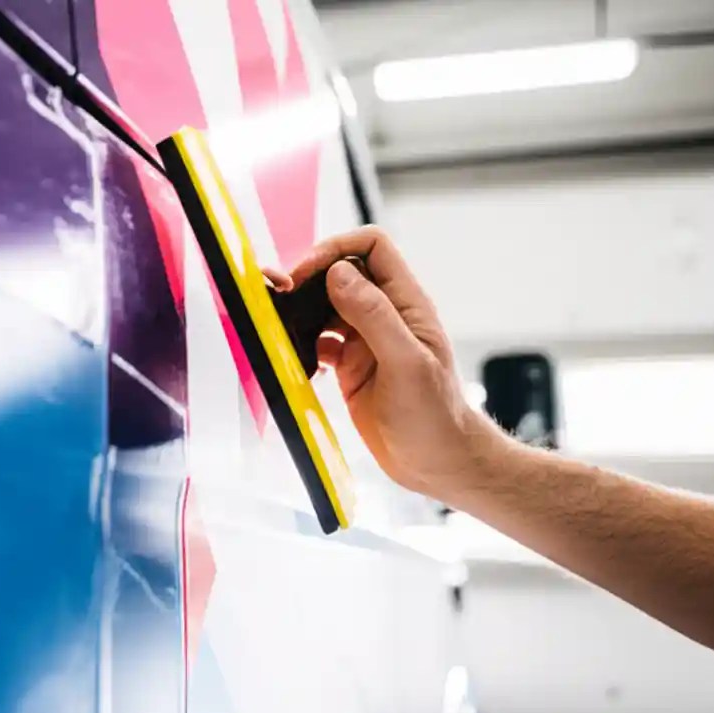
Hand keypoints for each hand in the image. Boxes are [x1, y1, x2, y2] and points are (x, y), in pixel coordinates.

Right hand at [277, 226, 504, 501]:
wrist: (438, 464)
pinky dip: (300, 343)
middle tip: (277, 294)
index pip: (372, 247)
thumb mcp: (406, 363)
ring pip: (324, 306)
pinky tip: (293, 357)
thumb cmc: (435, 417)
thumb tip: (337, 273)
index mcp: (406, 303)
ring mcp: (365, 340)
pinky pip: (317, 340)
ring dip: (299, 309)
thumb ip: (374, 316)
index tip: (305, 272)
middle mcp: (384, 315)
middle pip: (340, 272)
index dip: (336, 249)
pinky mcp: (350, 367)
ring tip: (275, 322)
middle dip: (308, 277)